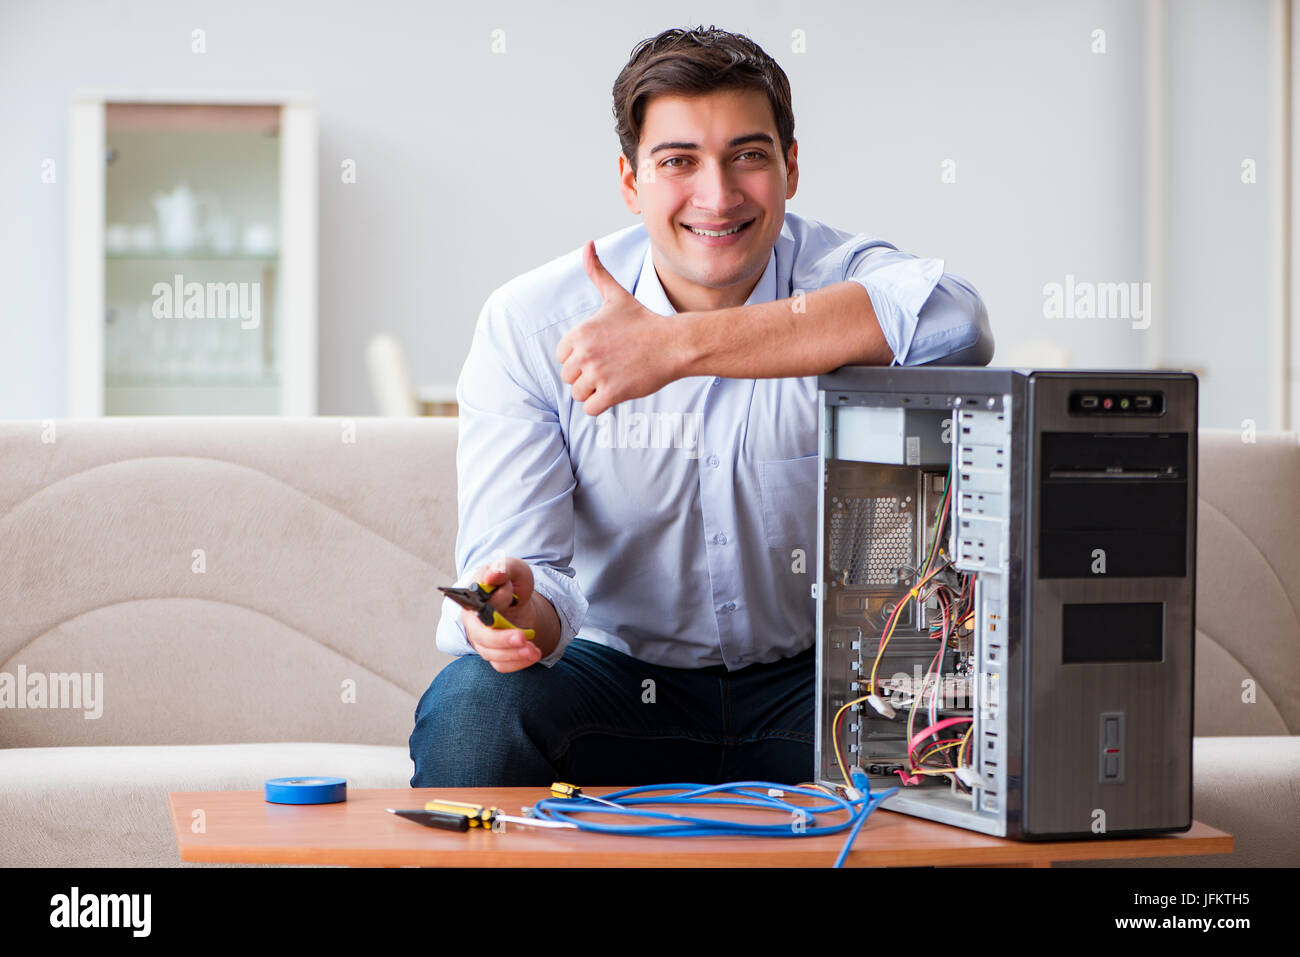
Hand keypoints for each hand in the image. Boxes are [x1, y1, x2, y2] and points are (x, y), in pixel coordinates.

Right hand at [461, 557, 542, 672]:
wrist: (517, 599)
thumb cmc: (511, 582)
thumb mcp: (513, 568)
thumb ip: (504, 568)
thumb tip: (493, 576)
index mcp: (473, 599)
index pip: (475, 606)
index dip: (491, 605)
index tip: (510, 595)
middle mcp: (474, 622)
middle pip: (481, 636)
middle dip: (501, 639)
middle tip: (522, 637)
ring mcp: (482, 640)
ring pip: (492, 654)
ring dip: (514, 654)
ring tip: (535, 650)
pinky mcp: (494, 653)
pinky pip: (502, 664)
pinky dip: (518, 663)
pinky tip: (533, 655)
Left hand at [555, 240, 684, 415]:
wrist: (673, 344)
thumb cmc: (644, 321)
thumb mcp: (615, 295)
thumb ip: (596, 271)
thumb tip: (587, 244)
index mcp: (579, 333)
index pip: (562, 357)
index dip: (579, 357)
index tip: (601, 352)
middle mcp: (585, 354)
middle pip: (569, 377)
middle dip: (586, 376)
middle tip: (611, 366)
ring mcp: (598, 375)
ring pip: (578, 394)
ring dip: (594, 391)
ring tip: (614, 378)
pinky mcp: (611, 394)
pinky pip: (590, 409)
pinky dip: (601, 405)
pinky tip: (617, 391)